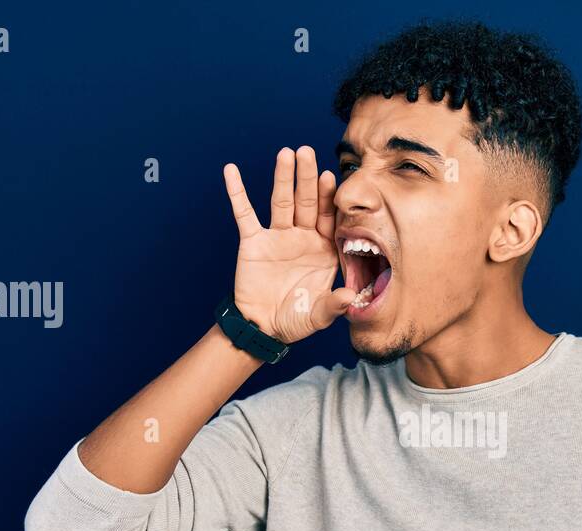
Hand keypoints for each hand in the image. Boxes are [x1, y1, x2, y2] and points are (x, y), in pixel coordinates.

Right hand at [222, 146, 355, 344]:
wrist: (263, 328)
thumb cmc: (296, 321)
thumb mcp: (318, 316)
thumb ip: (334, 305)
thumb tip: (350, 297)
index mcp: (324, 250)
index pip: (329, 219)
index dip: (328, 199)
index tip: (330, 177)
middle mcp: (303, 238)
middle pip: (307, 202)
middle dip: (308, 177)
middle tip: (308, 152)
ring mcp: (278, 237)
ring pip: (281, 201)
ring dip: (283, 177)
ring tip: (285, 153)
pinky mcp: (253, 241)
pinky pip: (244, 214)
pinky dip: (237, 192)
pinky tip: (231, 171)